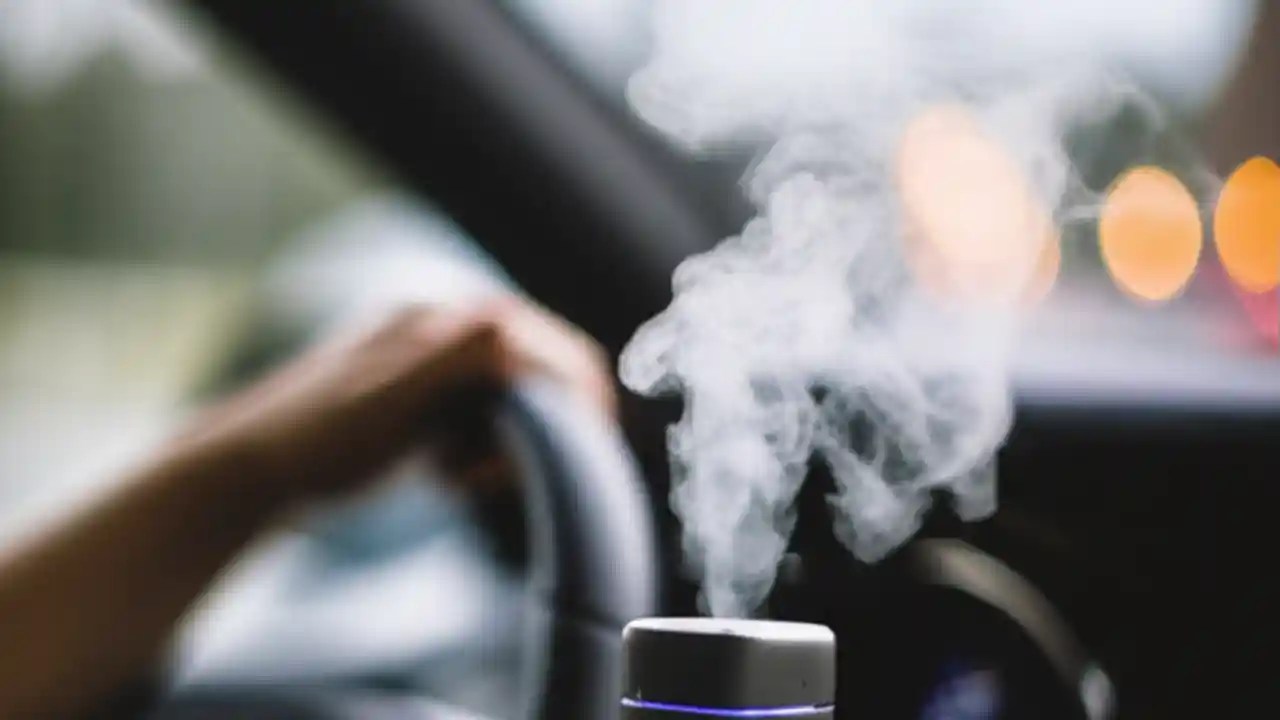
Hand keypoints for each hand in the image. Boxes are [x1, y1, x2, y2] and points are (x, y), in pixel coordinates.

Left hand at [167, 296, 616, 503]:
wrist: (245, 474)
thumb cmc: (316, 444)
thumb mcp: (390, 403)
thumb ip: (453, 360)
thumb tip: (504, 323)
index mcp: (439, 325)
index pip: (541, 344)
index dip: (577, 391)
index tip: (591, 442)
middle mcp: (439, 334)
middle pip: (533, 370)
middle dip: (540, 426)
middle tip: (508, 472)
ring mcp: (427, 366)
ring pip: (510, 400)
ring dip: (506, 443)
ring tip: (463, 477)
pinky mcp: (417, 400)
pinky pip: (478, 420)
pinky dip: (477, 451)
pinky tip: (443, 476)